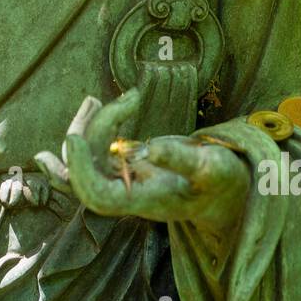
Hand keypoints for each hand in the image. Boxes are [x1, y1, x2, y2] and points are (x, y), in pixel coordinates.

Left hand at [64, 87, 249, 228]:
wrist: (226, 192)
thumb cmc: (222, 182)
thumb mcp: (212, 169)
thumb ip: (183, 160)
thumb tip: (151, 148)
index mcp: (144, 200)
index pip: (98, 195)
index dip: (81, 171)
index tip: (74, 139)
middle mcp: (127, 193)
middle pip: (83, 175)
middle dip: (81, 137)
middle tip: (94, 102)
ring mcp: (123, 179)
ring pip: (87, 159)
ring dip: (88, 126)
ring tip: (107, 99)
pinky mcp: (125, 165)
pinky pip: (95, 151)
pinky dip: (92, 129)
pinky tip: (95, 105)